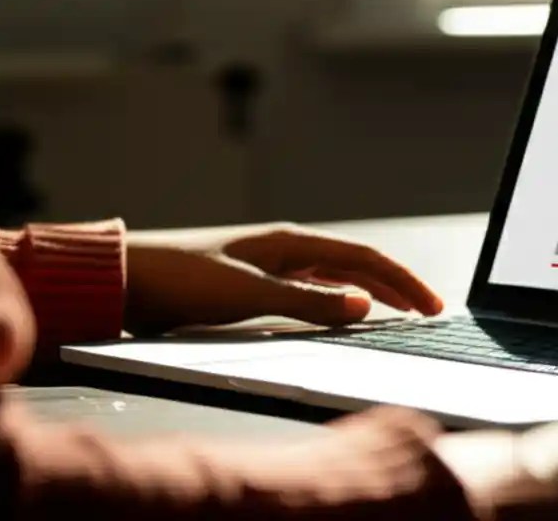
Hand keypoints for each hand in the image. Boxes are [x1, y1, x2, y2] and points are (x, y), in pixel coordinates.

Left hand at [123, 223, 442, 334]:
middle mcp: (287, 250)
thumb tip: (364, 304)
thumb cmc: (181, 280)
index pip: (365, 259)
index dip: (403, 281)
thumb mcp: (249, 293)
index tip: (432, 305)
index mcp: (292, 242)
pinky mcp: (255, 286)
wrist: (125, 281)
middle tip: (429, 311)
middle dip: (397, 288)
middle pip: (357, 266)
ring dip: (372, 294)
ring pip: (338, 278)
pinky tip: (347, 314)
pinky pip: (315, 291)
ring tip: (400, 312)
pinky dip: (341, 302)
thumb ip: (308, 301)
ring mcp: (272, 266)